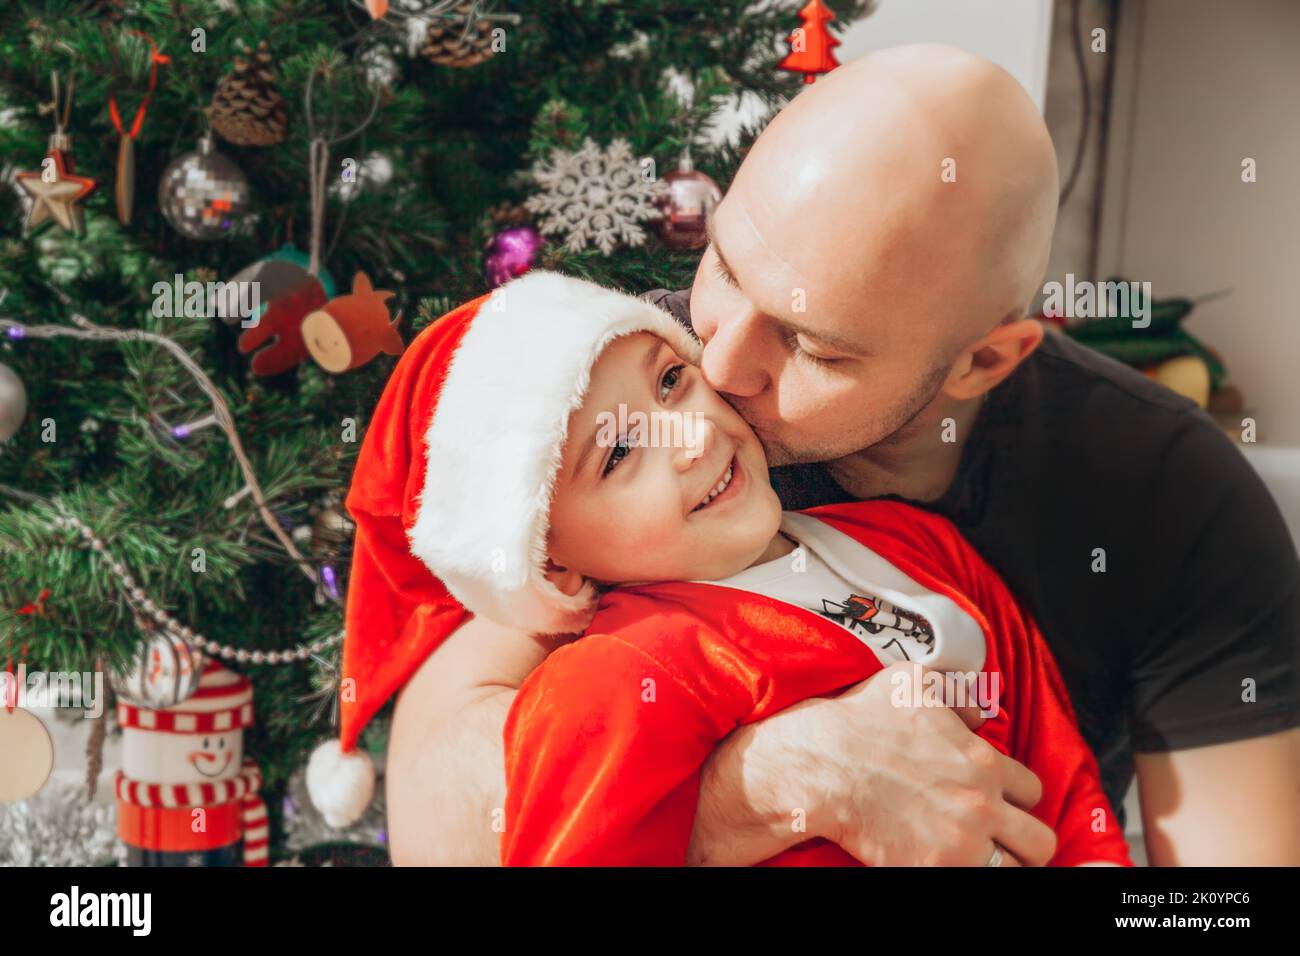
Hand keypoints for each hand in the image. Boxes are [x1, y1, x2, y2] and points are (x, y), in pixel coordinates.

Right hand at [817, 662, 1056, 865]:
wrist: (820, 765)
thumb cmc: (860, 720)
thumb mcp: (913, 684)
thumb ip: (958, 696)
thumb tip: (979, 714)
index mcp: (983, 762)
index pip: (1032, 790)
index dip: (1014, 794)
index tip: (996, 797)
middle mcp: (982, 806)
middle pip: (1039, 841)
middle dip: (1024, 839)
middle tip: (1003, 838)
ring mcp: (959, 844)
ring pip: (1016, 870)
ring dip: (1001, 862)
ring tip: (981, 856)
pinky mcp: (932, 869)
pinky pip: (976, 879)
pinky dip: (967, 871)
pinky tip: (951, 862)